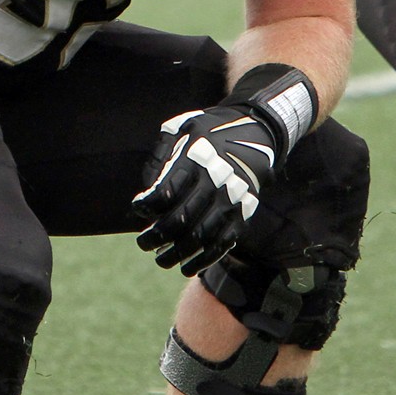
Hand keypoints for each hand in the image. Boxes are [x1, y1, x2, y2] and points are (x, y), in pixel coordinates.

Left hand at [131, 64, 315, 275]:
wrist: (258, 131)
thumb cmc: (210, 130)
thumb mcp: (182, 128)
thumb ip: (161, 155)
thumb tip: (147, 190)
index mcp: (196, 160)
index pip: (165, 193)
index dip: (146, 207)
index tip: (138, 209)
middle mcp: (214, 182)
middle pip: (180, 220)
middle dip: (156, 237)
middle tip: (143, 243)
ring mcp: (231, 200)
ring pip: (200, 237)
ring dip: (177, 254)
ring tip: (161, 259)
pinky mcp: (244, 214)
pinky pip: (223, 244)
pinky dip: (204, 259)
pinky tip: (188, 267)